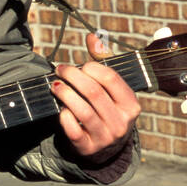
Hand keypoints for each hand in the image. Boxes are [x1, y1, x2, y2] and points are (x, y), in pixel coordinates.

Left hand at [49, 33, 140, 165]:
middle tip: (60, 70)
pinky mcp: (88, 148)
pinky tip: (60, 108)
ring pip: (83, 111)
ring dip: (65, 94)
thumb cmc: (108, 109)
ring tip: (55, 85)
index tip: (80, 66)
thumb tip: (92, 36)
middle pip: (94, 92)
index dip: (91, 68)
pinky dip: (64, 116)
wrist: (106, 148)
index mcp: (131, 105)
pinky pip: (73, 130)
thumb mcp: (112, 89)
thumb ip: (103, 62)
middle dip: (73, 77)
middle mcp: (122, 123)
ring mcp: (105, 138)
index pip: (111, 78)